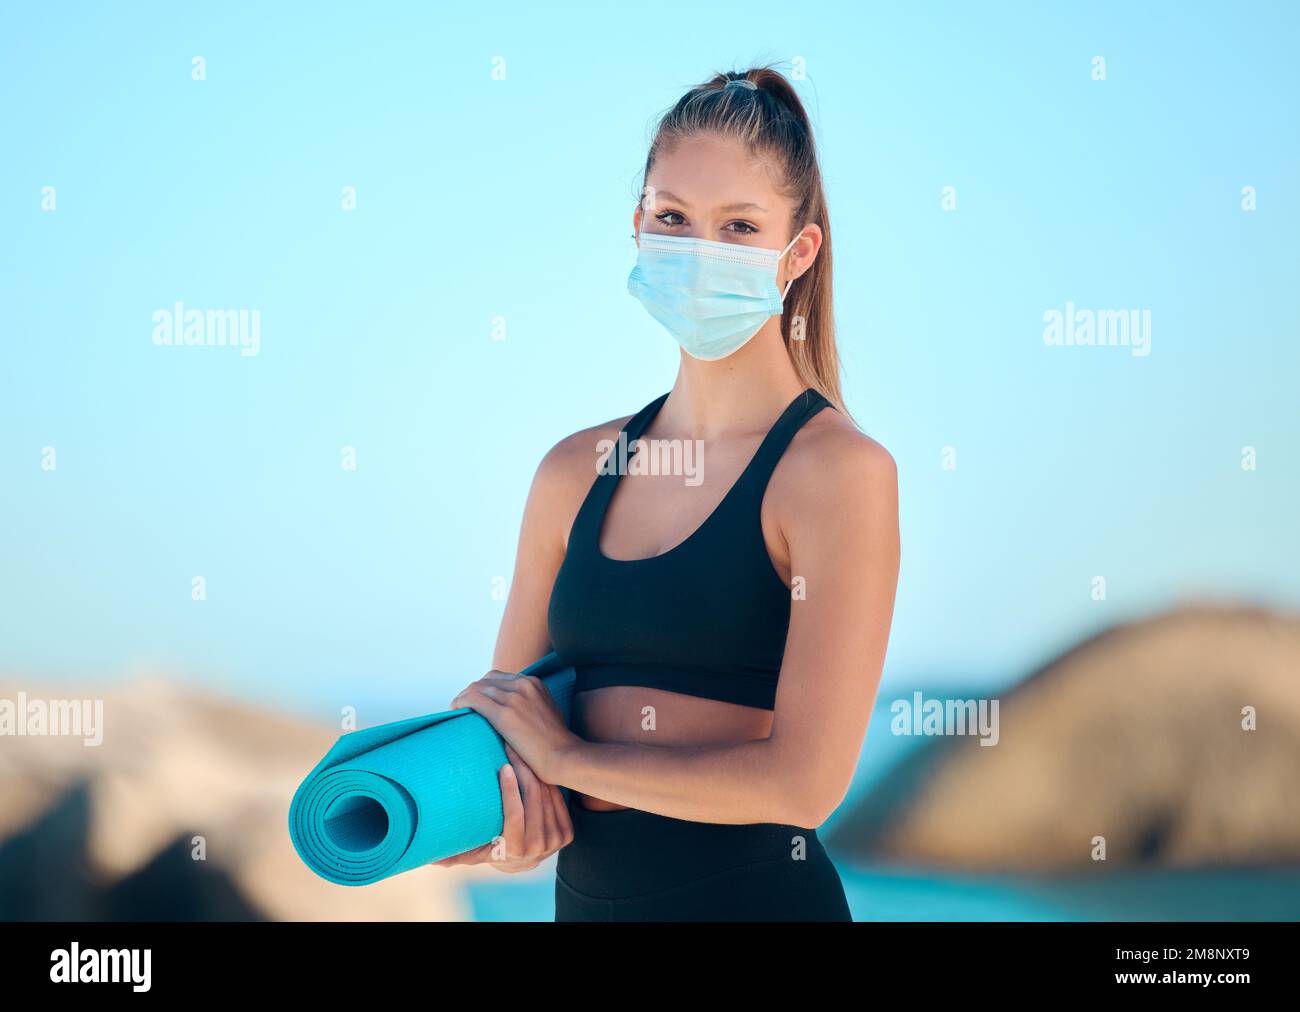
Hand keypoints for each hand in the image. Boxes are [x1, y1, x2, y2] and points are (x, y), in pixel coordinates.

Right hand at [430, 743, 573, 872]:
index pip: (515, 816)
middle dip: (523, 770)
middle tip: (512, 747)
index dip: (510, 791)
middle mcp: (538, 847)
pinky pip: (558, 799)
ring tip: (522, 750)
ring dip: (536, 770)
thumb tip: (429, 858)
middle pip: (534, 801)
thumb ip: (455, 855)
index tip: (504, 767)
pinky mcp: (566, 833)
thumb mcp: (475, 853)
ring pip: (547, 796)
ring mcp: (555, 840)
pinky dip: (547, 781)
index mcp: (516, 851)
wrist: (525, 861)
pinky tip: (536, 764)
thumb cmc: (494, 850)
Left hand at [449, 669, 580, 783]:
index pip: (499, 678)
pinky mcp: (505, 714)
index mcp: (534, 683)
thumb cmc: (556, 742)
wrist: (564, 756)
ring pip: (477, 687)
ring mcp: (515, 698)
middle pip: (487, 680)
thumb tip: (511, 710)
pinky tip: (456, 711)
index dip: (484, 689)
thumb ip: (530, 704)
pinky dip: (461, 702)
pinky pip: (474, 699)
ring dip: (464, 697)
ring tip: (458, 710)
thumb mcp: (547, 711)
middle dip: (473, 691)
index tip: (477, 702)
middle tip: (464, 707)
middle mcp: (524, 685)